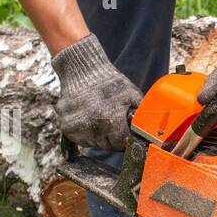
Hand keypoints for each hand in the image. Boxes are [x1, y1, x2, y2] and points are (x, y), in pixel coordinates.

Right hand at [51, 34, 140, 151]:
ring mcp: (76, 128)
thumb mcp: (132, 94)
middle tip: (114, 124)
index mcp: (110, 121)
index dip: (125, 140)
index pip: (121, 144)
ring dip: (99, 136)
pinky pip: (80, 139)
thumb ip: (141, 114)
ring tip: (101, 118)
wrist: (82, 70)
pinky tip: (90, 119)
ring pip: (94, 143)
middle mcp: (92, 128)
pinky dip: (86, 133)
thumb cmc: (110, 82)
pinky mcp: (65, 126)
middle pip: (108, 146)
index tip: (126, 134)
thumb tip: (151, 130)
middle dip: (113, 138)